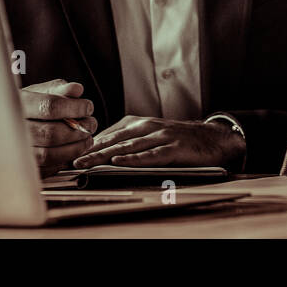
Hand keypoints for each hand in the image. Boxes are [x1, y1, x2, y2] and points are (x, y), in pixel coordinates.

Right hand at [21, 79, 97, 175]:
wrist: (2, 123)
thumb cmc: (26, 105)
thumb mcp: (39, 91)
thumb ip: (58, 88)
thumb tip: (77, 90)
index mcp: (17, 103)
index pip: (49, 107)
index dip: (74, 108)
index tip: (88, 107)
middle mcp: (12, 128)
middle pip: (51, 133)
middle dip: (78, 129)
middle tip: (91, 125)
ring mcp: (14, 150)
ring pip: (49, 154)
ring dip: (75, 148)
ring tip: (87, 139)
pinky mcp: (21, 166)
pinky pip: (46, 168)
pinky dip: (63, 160)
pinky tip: (72, 150)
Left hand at [73, 116, 245, 168]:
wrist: (213, 139)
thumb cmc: (181, 140)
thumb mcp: (155, 135)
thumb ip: (132, 140)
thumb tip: (105, 152)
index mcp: (141, 123)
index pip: (110, 133)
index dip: (91, 144)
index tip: (73, 154)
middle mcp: (149, 126)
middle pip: (115, 139)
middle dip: (92, 150)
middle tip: (73, 161)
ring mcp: (161, 136)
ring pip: (128, 146)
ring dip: (105, 155)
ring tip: (87, 163)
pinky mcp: (173, 148)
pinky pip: (150, 154)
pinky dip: (133, 158)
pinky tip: (119, 162)